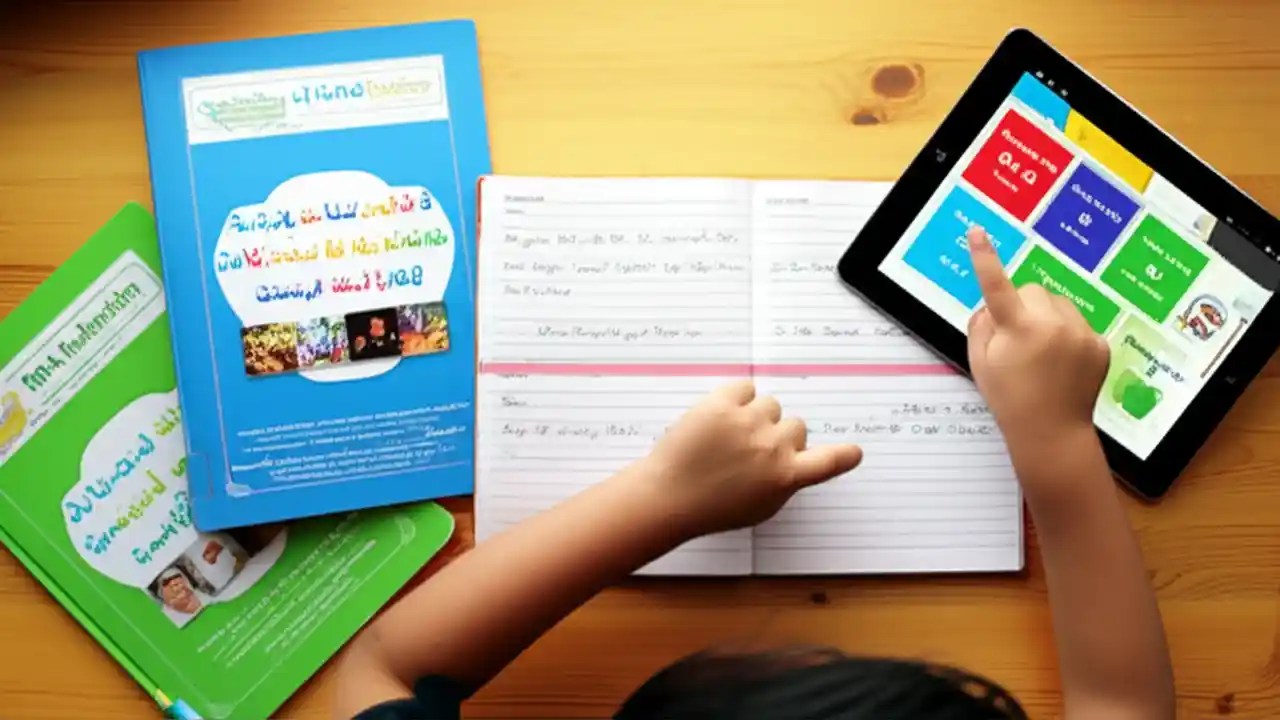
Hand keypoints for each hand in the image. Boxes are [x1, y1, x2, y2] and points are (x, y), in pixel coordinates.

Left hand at [637, 380, 862, 536]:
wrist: (667, 497)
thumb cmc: (710, 508)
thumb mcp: (759, 507)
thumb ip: (784, 483)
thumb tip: (795, 464)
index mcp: (786, 476)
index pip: (828, 462)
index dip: (844, 455)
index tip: (854, 451)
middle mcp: (773, 447)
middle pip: (795, 425)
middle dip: (778, 435)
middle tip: (750, 451)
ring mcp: (749, 422)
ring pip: (770, 405)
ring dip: (756, 416)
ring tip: (729, 436)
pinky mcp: (722, 403)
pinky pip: (745, 386)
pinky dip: (737, 397)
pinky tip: (720, 416)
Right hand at [966, 226, 1109, 450]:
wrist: (1051, 433)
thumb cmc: (1010, 400)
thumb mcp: (979, 363)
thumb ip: (980, 326)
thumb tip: (991, 304)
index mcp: (1018, 330)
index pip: (996, 286)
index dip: (985, 258)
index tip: (978, 232)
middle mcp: (1052, 326)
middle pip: (1032, 291)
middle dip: (1021, 307)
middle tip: (1016, 342)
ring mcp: (1080, 334)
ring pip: (1057, 304)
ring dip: (1047, 318)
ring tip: (1041, 355)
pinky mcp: (1099, 343)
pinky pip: (1078, 323)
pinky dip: (1067, 335)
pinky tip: (1060, 363)